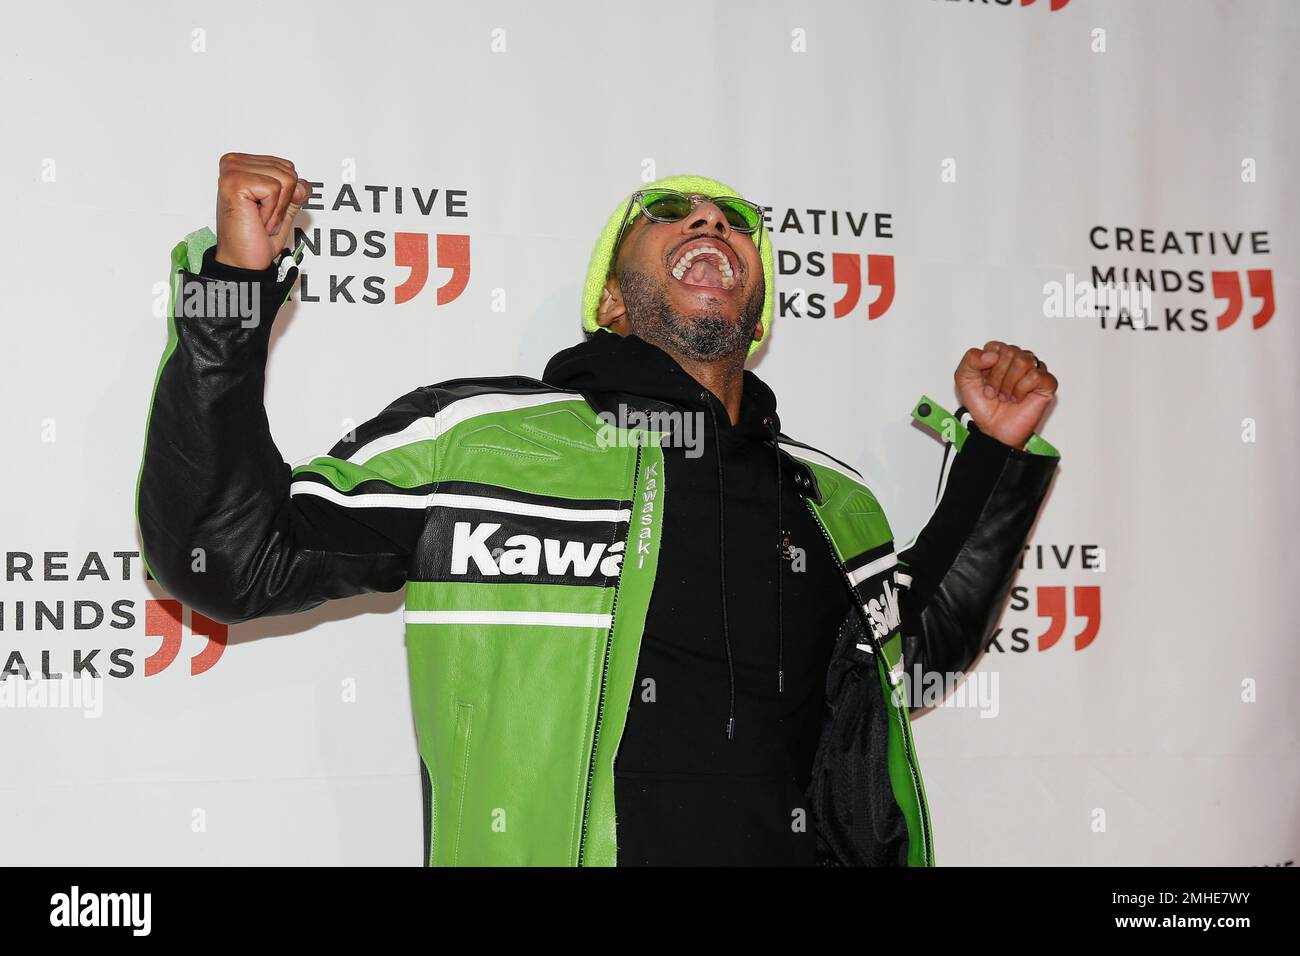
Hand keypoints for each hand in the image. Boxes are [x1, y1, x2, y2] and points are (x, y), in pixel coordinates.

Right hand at [214, 152, 309, 270]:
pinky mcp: (234, 181)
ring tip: (260, 219)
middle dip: (284, 201)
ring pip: (285, 179)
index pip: (286, 166)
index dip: (286, 195)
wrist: (244, 261)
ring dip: (278, 208)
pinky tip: (256, 219)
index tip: (266, 210)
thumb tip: (302, 184)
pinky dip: (272, 212)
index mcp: (243, 164)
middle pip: (288, 171)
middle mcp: (234, 163)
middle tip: (263, 218)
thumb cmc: (256, 238)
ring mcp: (232, 170)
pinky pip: (275, 189)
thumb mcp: (284, 210)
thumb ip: (295, 192)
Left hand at [953, 340, 1057, 448]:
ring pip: (1023, 361)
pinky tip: (1017, 399)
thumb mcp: (964, 379)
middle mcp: (1019, 359)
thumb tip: (992, 354)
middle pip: (1010, 352)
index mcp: (1000, 355)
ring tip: (1004, 397)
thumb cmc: (982, 404)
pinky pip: (1035, 375)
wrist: (992, 428)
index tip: (982, 382)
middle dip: (997, 377)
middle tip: (993, 393)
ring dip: (1008, 384)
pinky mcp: (1047, 383)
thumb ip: (971, 359)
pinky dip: (1021, 390)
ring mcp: (1035, 370)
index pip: (995, 347)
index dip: (986, 366)